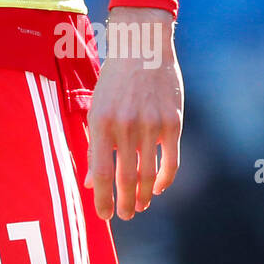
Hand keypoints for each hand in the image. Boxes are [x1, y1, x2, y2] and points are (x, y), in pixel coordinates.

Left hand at [84, 6, 183, 219]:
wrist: (142, 47)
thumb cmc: (114, 80)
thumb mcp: (97, 107)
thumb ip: (95, 144)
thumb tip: (91, 181)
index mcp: (100, 122)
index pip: (100, 173)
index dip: (102, 199)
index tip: (103, 215)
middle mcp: (125, 126)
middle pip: (125, 179)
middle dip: (124, 204)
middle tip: (124, 216)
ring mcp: (150, 125)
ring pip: (147, 174)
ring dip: (143, 196)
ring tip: (139, 206)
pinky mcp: (172, 123)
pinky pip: (171, 162)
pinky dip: (164, 181)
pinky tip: (157, 189)